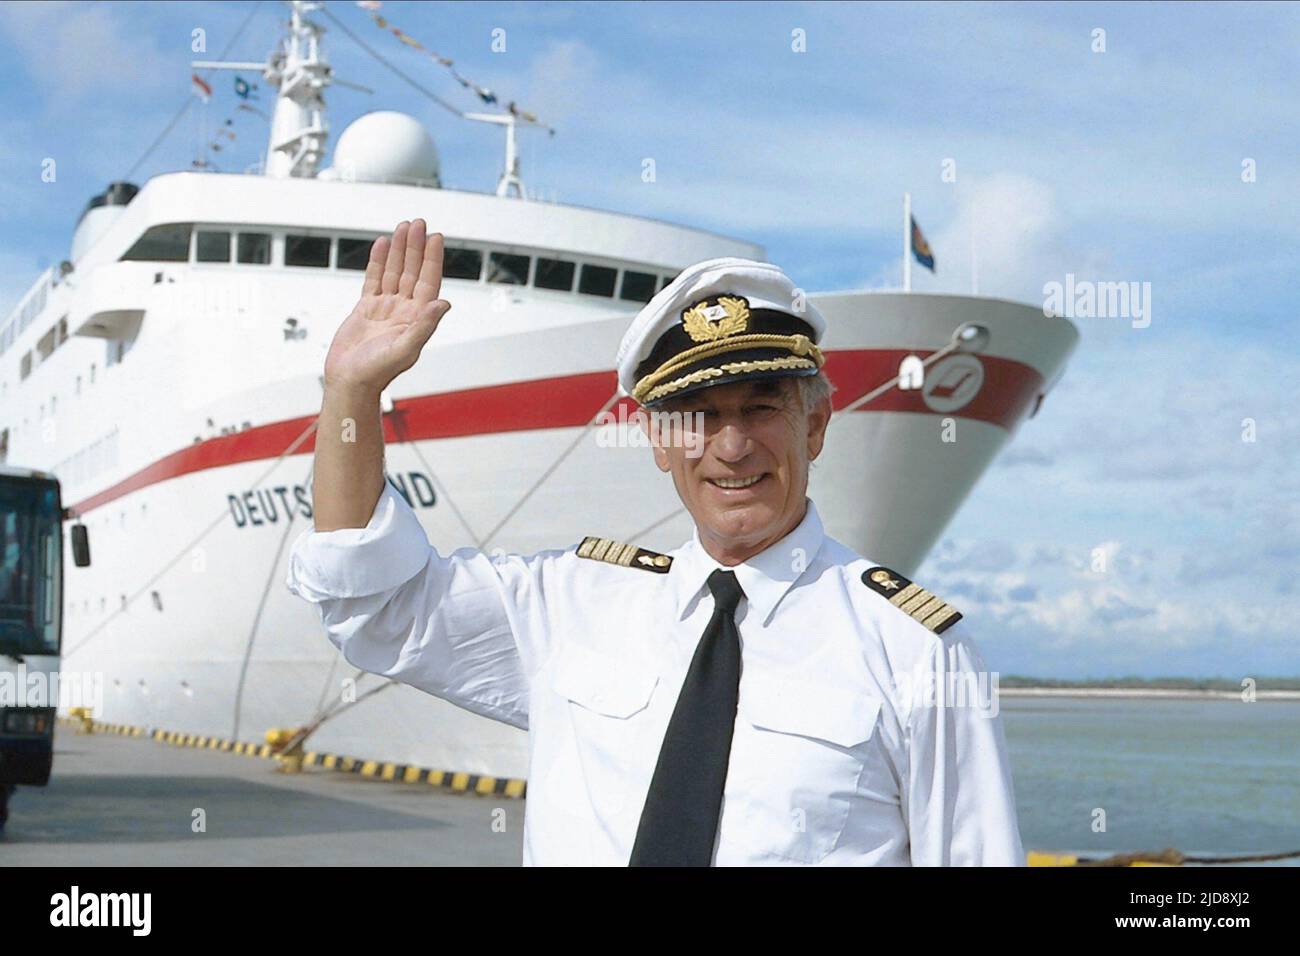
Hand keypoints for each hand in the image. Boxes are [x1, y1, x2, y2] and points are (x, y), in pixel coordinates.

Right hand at [323, 219, 450, 395]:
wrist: (349, 382)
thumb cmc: (377, 372)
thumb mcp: (405, 349)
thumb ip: (425, 325)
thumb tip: (444, 303)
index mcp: (416, 318)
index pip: (428, 281)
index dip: (432, 259)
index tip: (435, 237)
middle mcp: (403, 310)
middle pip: (412, 271)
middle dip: (415, 247)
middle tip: (418, 223)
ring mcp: (385, 308)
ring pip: (394, 272)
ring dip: (399, 250)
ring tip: (403, 227)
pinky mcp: (366, 309)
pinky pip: (374, 279)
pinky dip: (378, 262)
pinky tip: (382, 245)